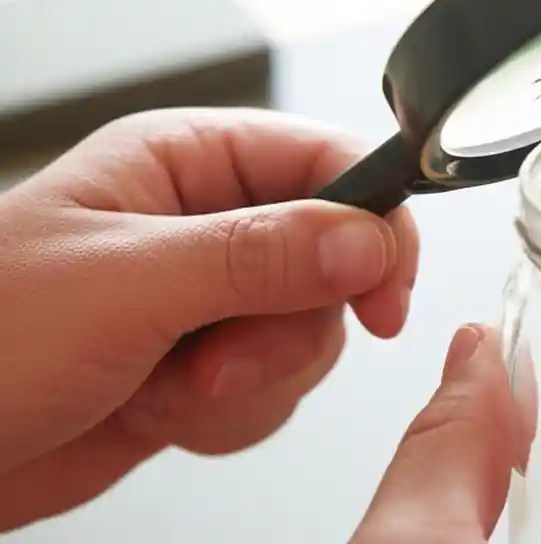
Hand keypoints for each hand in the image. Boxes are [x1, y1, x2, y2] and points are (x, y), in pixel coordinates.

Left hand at [0, 108, 418, 531]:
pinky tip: (160, 413)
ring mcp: (206, 300)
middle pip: (334, 259)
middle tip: (225, 354)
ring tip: (171, 386)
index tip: (383, 291)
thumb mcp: (122, 287)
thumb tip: (367, 239)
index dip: (373, 222)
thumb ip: (255, 255)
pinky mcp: (202, 365)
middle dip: (288, 325)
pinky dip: (231, 415)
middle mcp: (204, 224)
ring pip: (312, 331)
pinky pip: (276, 387)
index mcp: (183, 162)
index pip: (328, 160)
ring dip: (253, 379)